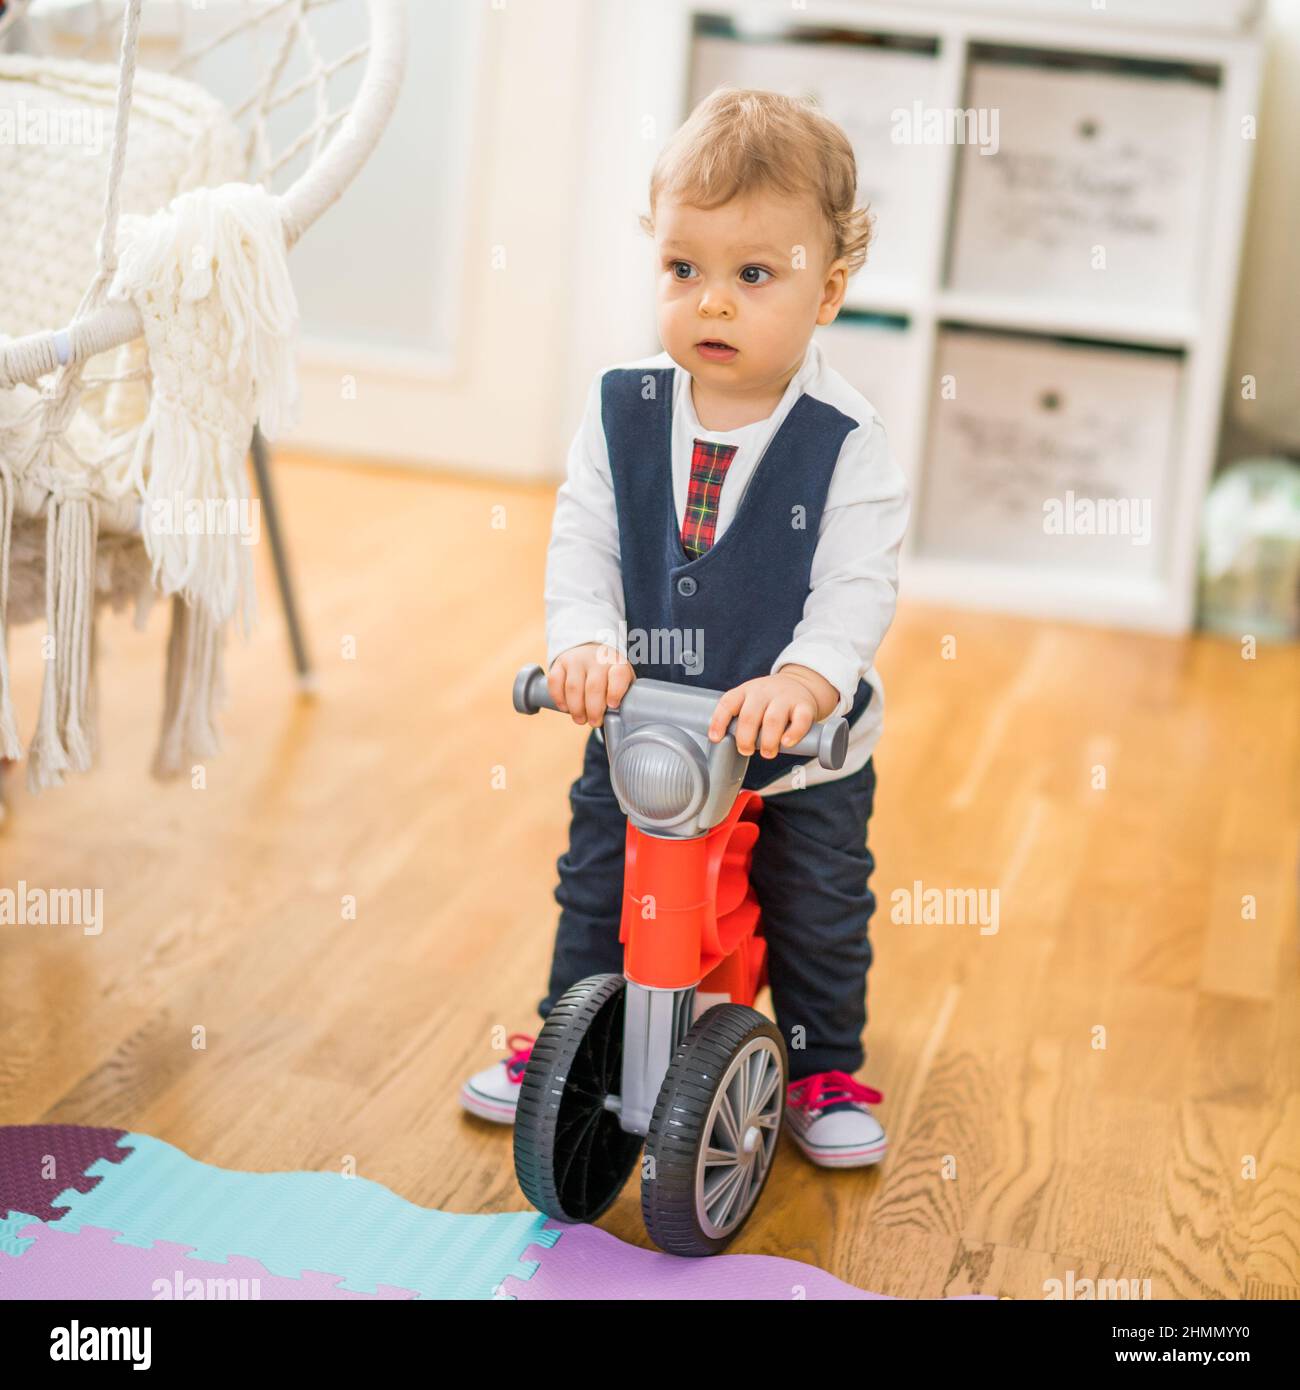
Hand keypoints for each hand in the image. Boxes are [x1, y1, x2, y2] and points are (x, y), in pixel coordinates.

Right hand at [547, 643, 634, 727]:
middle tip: (594, 722)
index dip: (615, 692)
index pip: (618, 675)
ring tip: (580, 719)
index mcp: (617, 663)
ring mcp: (577, 660)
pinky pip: (555, 682)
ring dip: (576, 708)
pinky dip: (559, 698)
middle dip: (593, 710)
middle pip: (594, 686)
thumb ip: (624, 695)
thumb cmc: (609, 673)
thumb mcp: (622, 679)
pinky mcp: (560, 663)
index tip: (612, 705)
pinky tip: (565, 708)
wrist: (590, 650)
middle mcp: (597, 659)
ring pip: (573, 687)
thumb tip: (622, 718)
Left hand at [706, 666, 838, 759]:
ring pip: (772, 719)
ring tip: (767, 752)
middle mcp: (763, 692)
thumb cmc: (770, 700)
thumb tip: (725, 745)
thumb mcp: (750, 700)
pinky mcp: (804, 706)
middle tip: (746, 750)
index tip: (716, 738)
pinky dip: (793, 734)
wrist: (801, 683)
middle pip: (749, 715)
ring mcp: (785, 698)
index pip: (728, 703)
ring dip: (767, 740)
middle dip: (745, 738)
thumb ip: (739, 718)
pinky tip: (786, 743)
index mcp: (746, 691)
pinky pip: (800, 720)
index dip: (719, 721)